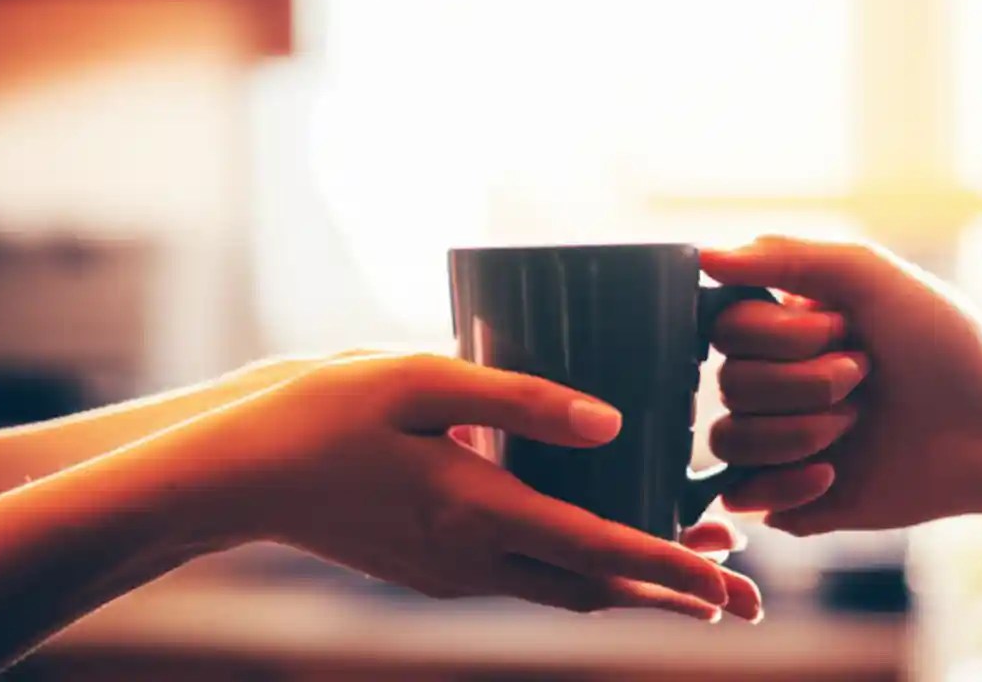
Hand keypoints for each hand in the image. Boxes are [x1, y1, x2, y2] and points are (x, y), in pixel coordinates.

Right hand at [196, 353, 761, 621]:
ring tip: (692, 575)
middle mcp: (471, 558)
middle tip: (742, 599)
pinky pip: (525, 580)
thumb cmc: (323, 414)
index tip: (733, 582)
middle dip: (672, 596)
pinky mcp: (431, 570)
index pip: (598, 551)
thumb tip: (610, 421)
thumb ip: (517, 398)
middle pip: (594, 590)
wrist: (240, 477)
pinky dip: (579, 573)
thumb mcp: (419, 381)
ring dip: (630, 588)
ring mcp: (450, 573)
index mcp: (475, 510)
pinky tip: (598, 546)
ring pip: (562, 591)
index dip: (673, 568)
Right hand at [701, 235, 981, 534]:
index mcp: (778, 328)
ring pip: (730, 441)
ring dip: (801, 432)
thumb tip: (703, 258)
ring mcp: (776, 442)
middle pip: (729, 385)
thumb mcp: (868, 274)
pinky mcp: (789, 497)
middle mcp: (769, 382)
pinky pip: (741, 498)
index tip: (843, 330)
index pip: (723, 330)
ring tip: (857, 424)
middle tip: (866, 377)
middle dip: (806, 383)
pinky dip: (783, 486)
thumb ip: (784, 257)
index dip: (780, 337)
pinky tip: (832, 474)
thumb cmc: (942, 340)